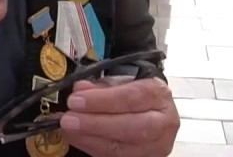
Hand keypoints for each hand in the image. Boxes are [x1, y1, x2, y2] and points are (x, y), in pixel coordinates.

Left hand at [60, 78, 178, 156]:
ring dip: (90, 139)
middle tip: (69, 119)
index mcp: (159, 95)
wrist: (151, 111)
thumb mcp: (121, 82)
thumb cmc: (136, 95)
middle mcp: (163, 122)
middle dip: (96, 124)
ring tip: (69, 129)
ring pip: (123, 148)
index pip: (132, 97)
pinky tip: (77, 138)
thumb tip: (80, 89)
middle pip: (132, 127)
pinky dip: (93, 147)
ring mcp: (156, 146)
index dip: (102, 100)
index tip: (76, 100)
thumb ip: (101, 86)